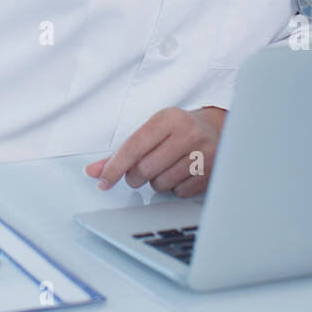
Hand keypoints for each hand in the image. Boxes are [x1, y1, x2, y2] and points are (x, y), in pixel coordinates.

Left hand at [85, 106, 225, 197]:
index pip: (133, 147)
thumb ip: (122, 151)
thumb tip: (93, 171)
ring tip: (165, 167)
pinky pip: (178, 192)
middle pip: (145, 169)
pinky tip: (181, 173)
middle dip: (135, 176)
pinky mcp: (210, 173)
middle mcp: (187, 133)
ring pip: (161, 184)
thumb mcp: (152, 130)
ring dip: (156, 182)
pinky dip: (174, 188)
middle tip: (139, 172)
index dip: (114, 167)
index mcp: (168, 118)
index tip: (103, 181)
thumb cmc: (179, 129)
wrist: (218, 129)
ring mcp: (202, 154)